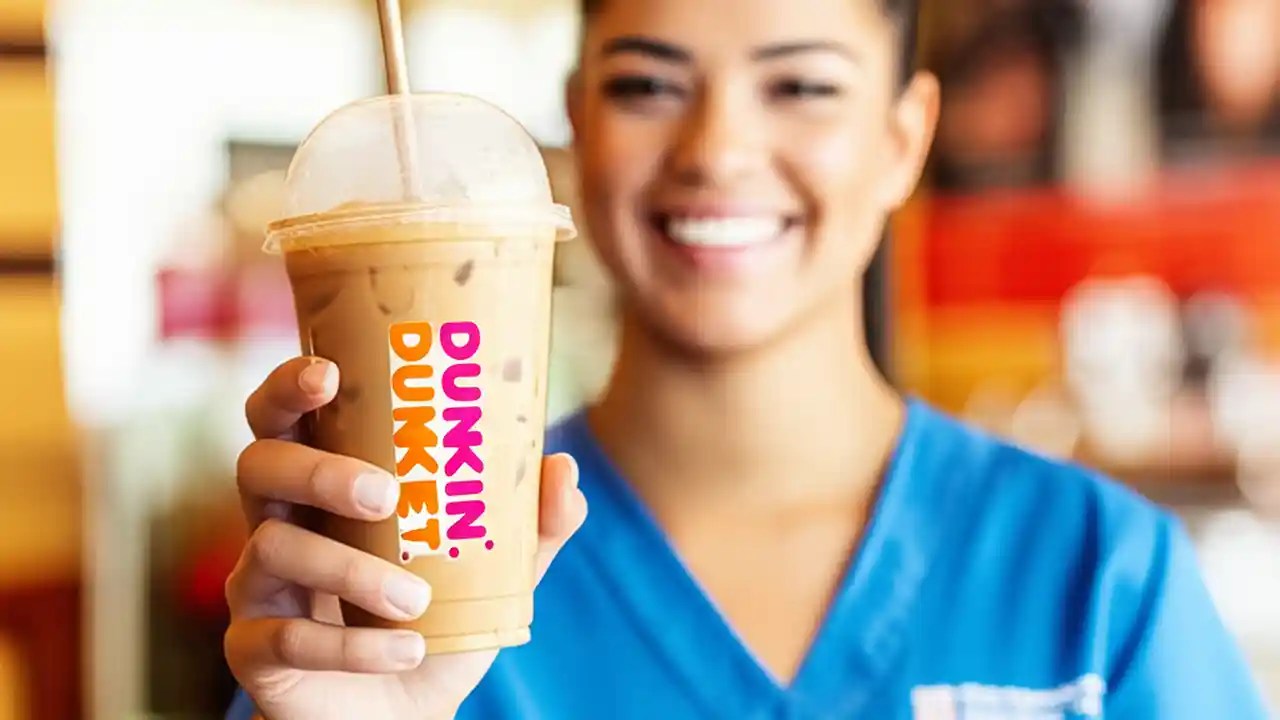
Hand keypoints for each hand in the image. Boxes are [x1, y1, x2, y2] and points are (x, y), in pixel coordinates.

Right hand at [225, 357, 587, 719]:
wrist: (406, 718)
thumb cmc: (438, 626)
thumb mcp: (495, 576)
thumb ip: (531, 528)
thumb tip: (564, 468)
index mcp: (323, 487)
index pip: (284, 418)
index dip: (289, 386)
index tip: (328, 374)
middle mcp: (279, 524)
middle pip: (259, 465)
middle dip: (318, 470)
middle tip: (385, 495)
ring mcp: (258, 587)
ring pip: (271, 547)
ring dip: (353, 570)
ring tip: (416, 601)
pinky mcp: (253, 650)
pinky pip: (281, 636)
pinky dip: (350, 646)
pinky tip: (405, 649)